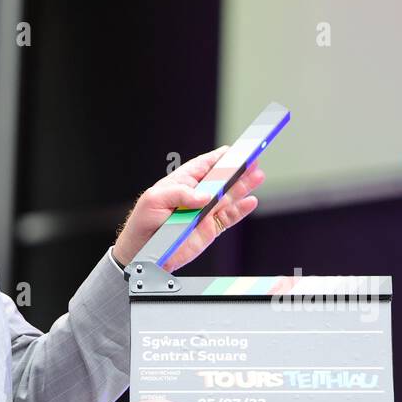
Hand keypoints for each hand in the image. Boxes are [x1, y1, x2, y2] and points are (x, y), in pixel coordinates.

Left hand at [112, 145, 265, 271]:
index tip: (235, 149)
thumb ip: (180, 194)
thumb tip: (205, 196)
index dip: (221, 156)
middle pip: (222, 179)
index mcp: (182, 182)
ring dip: (243, 186)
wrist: (143, 252)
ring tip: (258, 175)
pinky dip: (241, 210)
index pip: (205, 165)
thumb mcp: (154, 200)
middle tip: (253, 159)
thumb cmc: (144, 221)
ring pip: (229, 196)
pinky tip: (251, 201)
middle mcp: (197, 196)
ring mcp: (205, 212)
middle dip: (238, 169)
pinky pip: (229, 218)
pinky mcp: (210, 229)